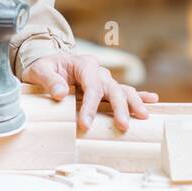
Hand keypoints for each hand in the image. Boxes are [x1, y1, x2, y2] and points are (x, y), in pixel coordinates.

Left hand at [22, 53, 157, 132]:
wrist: (46, 65)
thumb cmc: (42, 67)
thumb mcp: (38, 70)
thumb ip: (49, 80)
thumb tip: (61, 93)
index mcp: (84, 64)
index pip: (91, 86)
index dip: (90, 106)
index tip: (85, 124)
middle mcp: (98, 71)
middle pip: (113, 89)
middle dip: (120, 107)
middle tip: (123, 126)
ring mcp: (104, 80)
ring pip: (123, 91)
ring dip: (134, 103)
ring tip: (144, 116)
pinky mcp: (105, 89)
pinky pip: (124, 92)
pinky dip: (139, 96)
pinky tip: (153, 101)